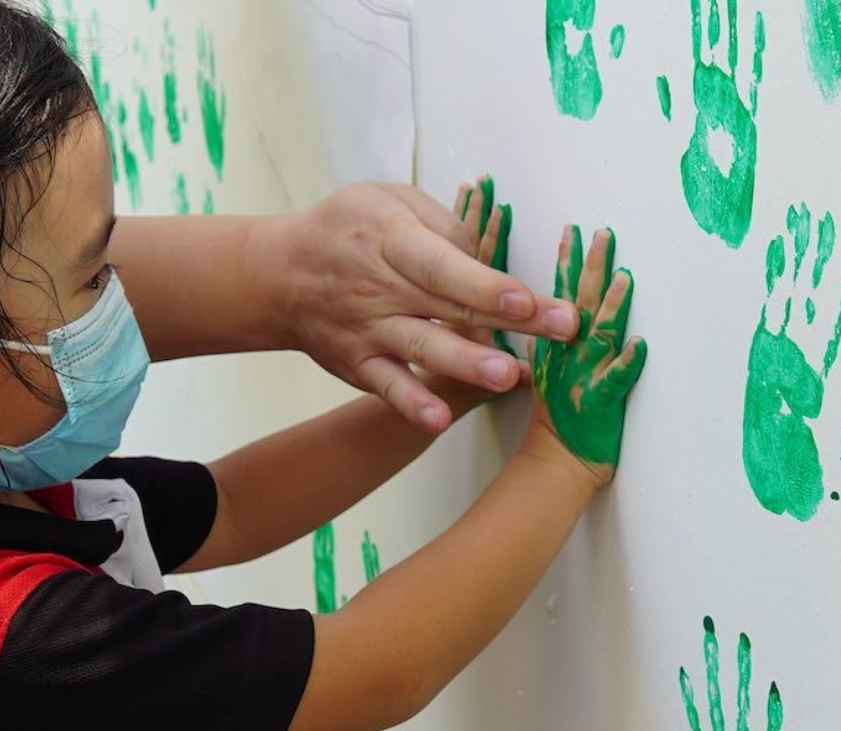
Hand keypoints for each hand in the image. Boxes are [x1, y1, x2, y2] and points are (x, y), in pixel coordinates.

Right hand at [267, 182, 580, 433]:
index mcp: (390, 239)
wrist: (278, 274)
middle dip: (510, 322)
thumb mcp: (390, 201)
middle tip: (562, 332)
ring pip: (422, 348)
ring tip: (507, 376)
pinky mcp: (359, 364)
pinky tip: (439, 419)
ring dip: (466, 364)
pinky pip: (387, 386)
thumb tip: (492, 261)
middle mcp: (379, 286)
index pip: (445, 264)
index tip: (529, 300)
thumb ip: (443, 228)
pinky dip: (411, 404)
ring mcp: (368, 329)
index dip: (487, 284)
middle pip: (450, 305)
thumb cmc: (348, 229)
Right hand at [529, 225, 647, 487]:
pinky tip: (641, 344)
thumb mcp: (546, 368)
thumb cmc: (558, 415)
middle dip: (589, 266)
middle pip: (577, 303)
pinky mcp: (602, 401)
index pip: (556, 293)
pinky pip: (617, 379)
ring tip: (625, 278)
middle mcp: (567, 354)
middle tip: (602, 233)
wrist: (558, 460)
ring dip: (612, 306)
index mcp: (553, 344)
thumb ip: (551, 335)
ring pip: (598, 335)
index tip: (570, 229)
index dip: (563, 261)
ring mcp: (584, 377)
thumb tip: (552, 304)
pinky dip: (629, 362)